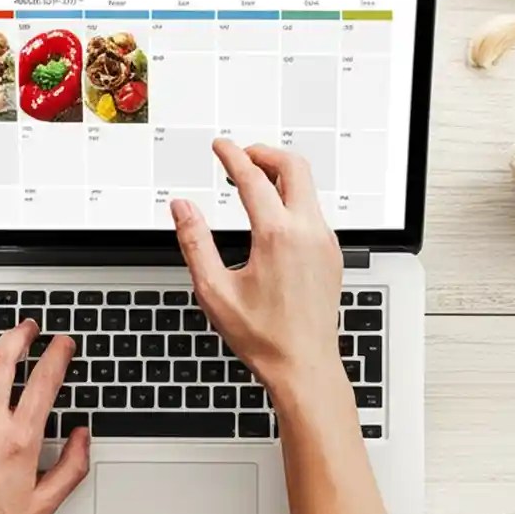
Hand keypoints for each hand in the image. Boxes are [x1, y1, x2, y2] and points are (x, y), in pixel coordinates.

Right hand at [171, 139, 342, 393]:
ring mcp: (324, 242)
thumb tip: (182, 208)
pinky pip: (313, 210)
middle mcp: (308, 232)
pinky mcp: (331, 254)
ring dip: (280, 175)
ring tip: (253, 182)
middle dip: (265, 153)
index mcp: (278, 236)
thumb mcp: (214, 290)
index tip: (220, 147)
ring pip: (307, 187)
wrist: (304, 366)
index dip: (232, 157)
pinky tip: (273, 214)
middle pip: (293, 166)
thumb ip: (195, 242)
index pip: (253, 178)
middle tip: (241, 156)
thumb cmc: (264, 337)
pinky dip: (292, 198)